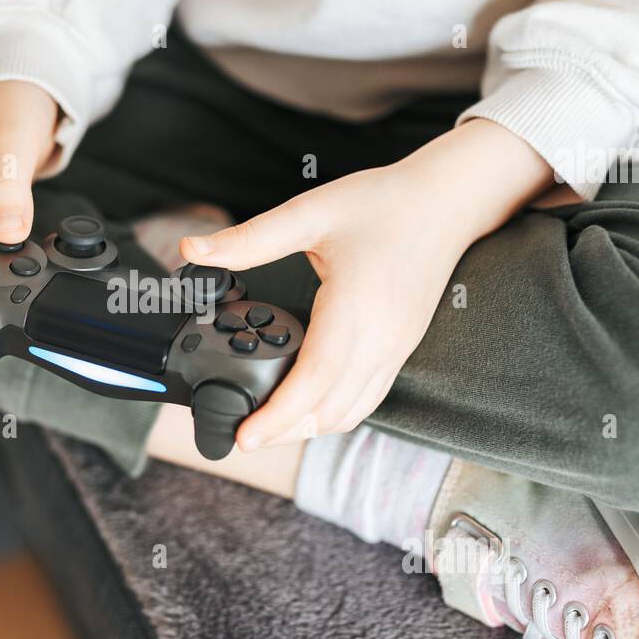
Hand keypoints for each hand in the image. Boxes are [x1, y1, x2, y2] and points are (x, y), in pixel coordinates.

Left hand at [179, 119, 554, 450]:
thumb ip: (249, 239)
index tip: (245, 437)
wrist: (447, 200)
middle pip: (329, 411)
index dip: (277, 416)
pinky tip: (308, 404)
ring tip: (269, 425)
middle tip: (244, 433)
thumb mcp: (309, 212)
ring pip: (350, 412)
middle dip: (284, 430)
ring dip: (310, 426)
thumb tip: (192, 249)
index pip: (313, 382)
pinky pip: (369, 398)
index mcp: (355, 308)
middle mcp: (381, 338)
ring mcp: (396, 348)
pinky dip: (334, 412)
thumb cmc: (383, 202)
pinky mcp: (402, 348)